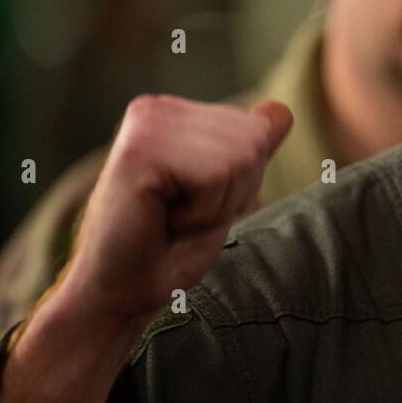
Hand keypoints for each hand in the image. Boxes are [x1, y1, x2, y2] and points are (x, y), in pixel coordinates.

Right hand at [57, 95, 292, 325]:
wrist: (119, 294)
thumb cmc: (168, 249)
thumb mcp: (223, 194)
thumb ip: (250, 150)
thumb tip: (282, 111)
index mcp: (174, 113)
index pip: (257, 130)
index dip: (241, 182)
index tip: (195, 203)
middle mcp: (157, 108)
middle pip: (252, 141)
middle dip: (231, 192)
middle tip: (181, 214)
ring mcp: (146, 124)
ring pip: (238, 157)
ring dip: (214, 205)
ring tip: (171, 217)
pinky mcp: (140, 149)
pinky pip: (214, 176)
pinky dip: (199, 212)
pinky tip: (162, 218)